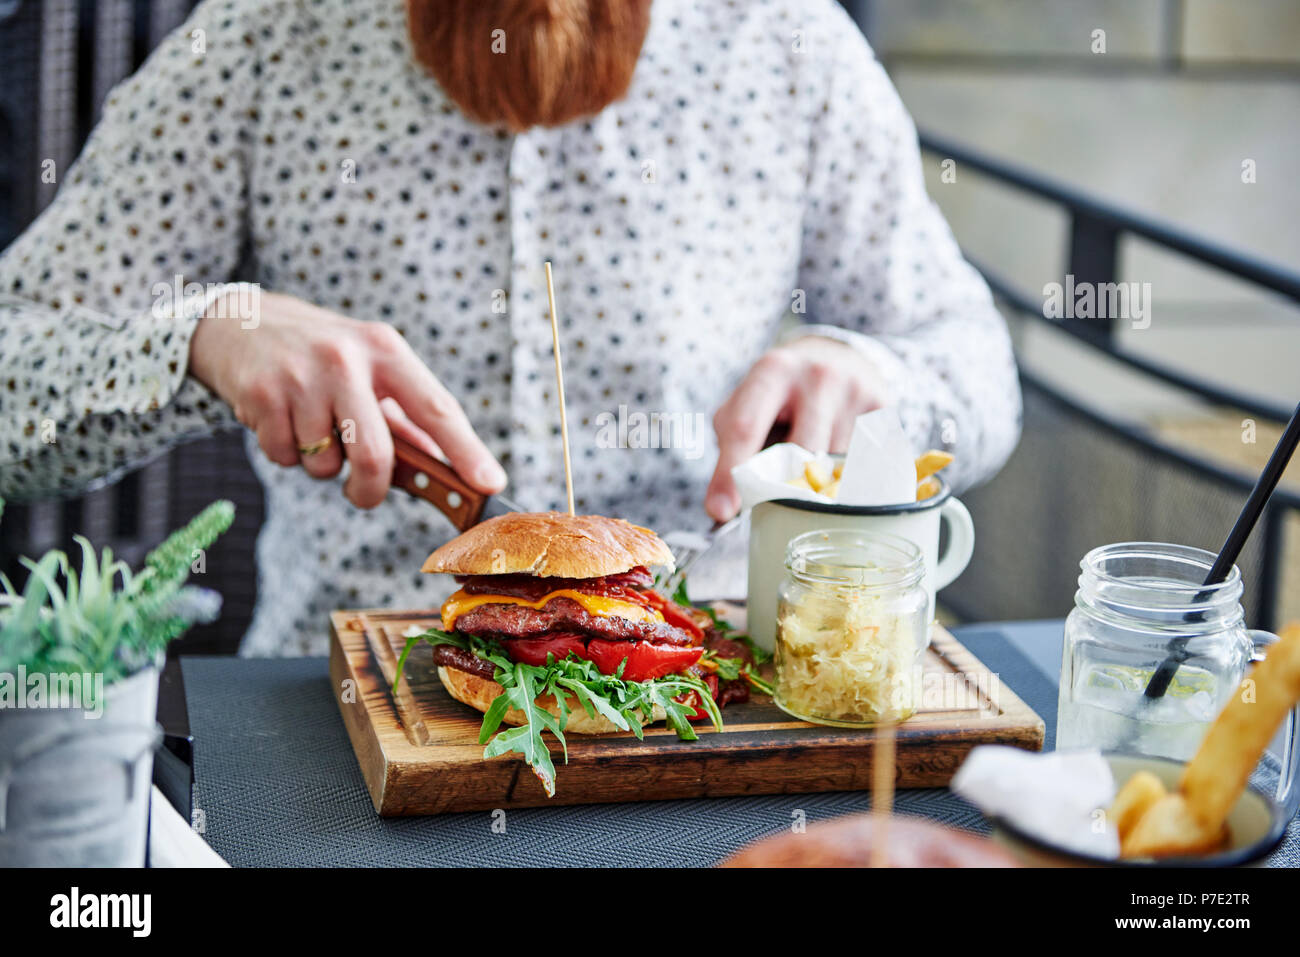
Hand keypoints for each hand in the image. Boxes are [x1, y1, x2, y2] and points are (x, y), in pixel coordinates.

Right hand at [188, 290, 506, 508]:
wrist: (240, 320)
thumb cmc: (321, 354)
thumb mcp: (370, 366)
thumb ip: (405, 417)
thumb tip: (445, 470)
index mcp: (386, 350)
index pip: (436, 407)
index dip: (466, 450)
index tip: (490, 484)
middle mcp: (346, 359)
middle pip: (375, 454)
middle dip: (371, 489)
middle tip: (364, 493)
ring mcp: (301, 377)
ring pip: (324, 464)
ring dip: (321, 464)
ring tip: (311, 426)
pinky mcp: (261, 395)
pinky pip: (285, 458)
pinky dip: (287, 454)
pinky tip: (283, 420)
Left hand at [705, 336, 885, 521]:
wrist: (836, 357)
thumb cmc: (781, 393)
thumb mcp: (748, 405)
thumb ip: (732, 450)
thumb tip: (721, 512)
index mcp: (772, 370)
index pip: (745, 427)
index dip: (730, 472)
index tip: (721, 511)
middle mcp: (816, 375)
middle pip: (798, 451)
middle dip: (784, 484)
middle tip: (778, 503)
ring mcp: (855, 390)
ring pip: (833, 464)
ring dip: (819, 481)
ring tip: (811, 471)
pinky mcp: (883, 409)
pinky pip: (862, 463)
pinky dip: (846, 476)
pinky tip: (838, 466)